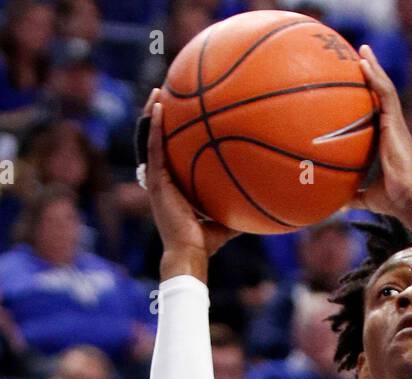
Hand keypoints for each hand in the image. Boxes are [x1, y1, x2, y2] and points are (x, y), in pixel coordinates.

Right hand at [143, 88, 240, 279]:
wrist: (190, 253)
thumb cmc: (207, 243)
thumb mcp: (226, 220)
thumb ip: (238, 207)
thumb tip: (261, 200)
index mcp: (174, 186)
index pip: (173, 155)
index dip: (175, 135)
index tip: (182, 115)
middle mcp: (162, 180)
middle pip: (159, 142)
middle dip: (161, 118)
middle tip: (168, 95)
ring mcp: (156, 180)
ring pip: (150, 140)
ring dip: (152, 114)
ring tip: (159, 91)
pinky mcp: (155, 182)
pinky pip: (153, 148)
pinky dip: (154, 127)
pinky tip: (158, 107)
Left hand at [353, 44, 411, 218]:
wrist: (408, 199)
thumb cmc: (392, 200)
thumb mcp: (366, 197)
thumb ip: (353, 195)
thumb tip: (336, 204)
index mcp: (387, 140)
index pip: (377, 112)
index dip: (370, 96)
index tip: (359, 84)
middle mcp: (393, 128)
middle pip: (382, 94)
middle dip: (373, 74)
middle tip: (361, 56)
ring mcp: (396, 123)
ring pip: (385, 88)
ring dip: (374, 68)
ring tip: (363, 50)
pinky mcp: (397, 122)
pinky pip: (386, 94)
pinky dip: (376, 77)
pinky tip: (365, 63)